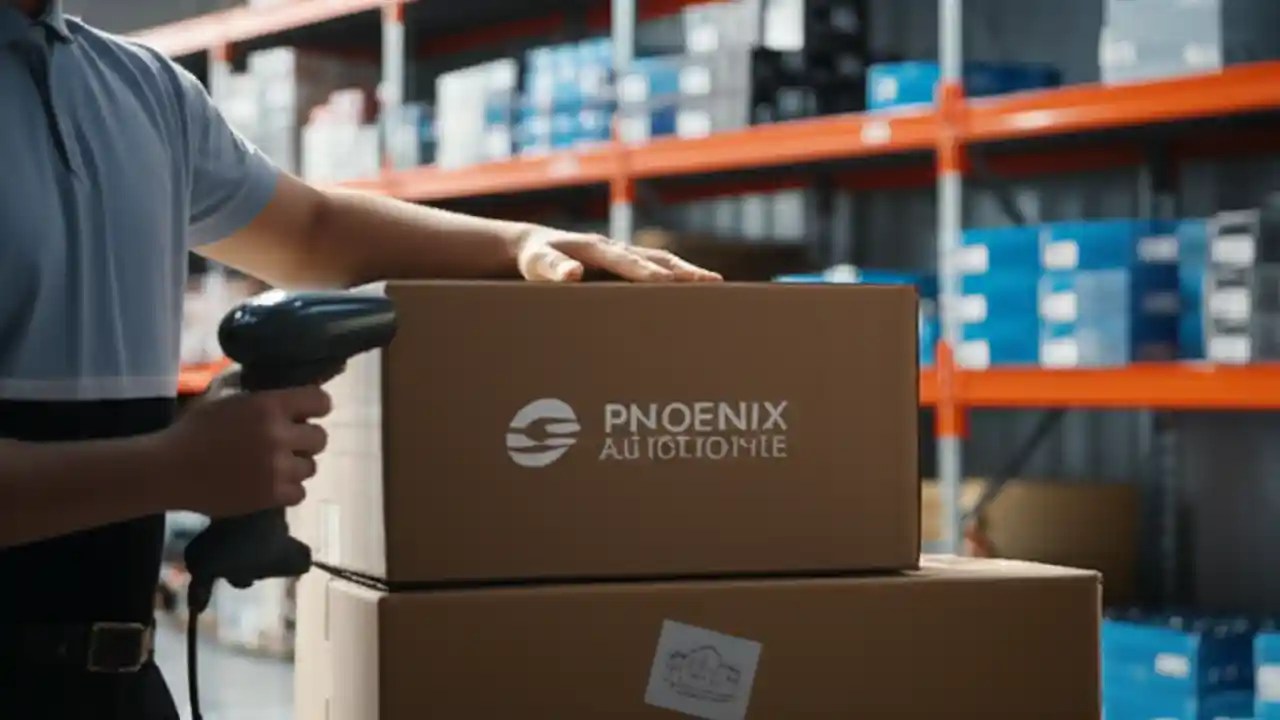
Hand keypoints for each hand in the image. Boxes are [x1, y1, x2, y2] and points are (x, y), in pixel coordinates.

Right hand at [158, 386, 331, 516]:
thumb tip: (286, 392)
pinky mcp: (271, 496)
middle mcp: (279, 435)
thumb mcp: (226, 398)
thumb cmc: (192, 430)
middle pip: (320, 438)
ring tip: (274, 465)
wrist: (168, 470)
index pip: (320, 401)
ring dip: (296, 465)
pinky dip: (288, 489)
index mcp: (269, 405)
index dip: (316, 407)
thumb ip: (259, 396)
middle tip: (286, 443)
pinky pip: (300, 492)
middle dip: (305, 439)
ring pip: (311, 467)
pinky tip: (271, 484)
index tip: (306, 413)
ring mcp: (277, 468)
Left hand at [515, 227, 722, 282]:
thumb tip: (573, 274)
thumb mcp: (537, 264)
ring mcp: (622, 253)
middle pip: (656, 258)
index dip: (648, 273)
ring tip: (714, 283)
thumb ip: (552, 268)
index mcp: (596, 248)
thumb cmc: (535, 258)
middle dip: (684, 270)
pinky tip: (690, 287)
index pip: (628, 263)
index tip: (670, 282)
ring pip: (661, 260)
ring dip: (687, 271)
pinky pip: (654, 265)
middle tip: (712, 282)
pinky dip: (675, 274)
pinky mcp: (623, 261)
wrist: (533, 246)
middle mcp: (614, 247)